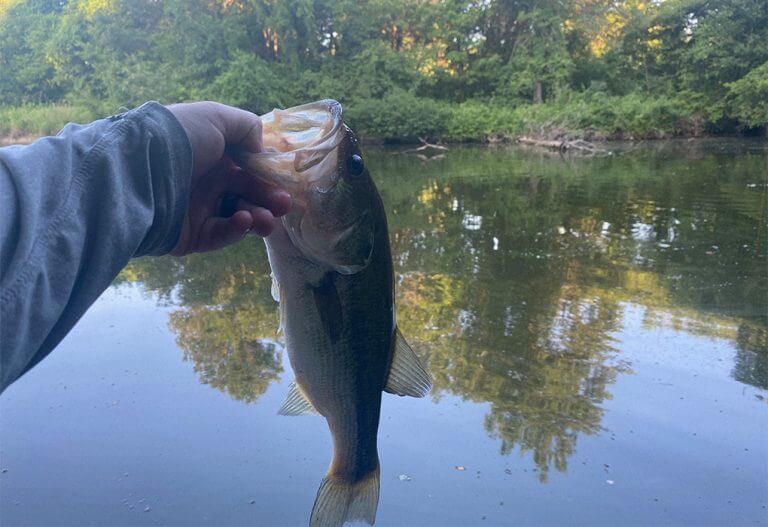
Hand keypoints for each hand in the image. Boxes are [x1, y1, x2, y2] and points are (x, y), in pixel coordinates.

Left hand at [166, 101, 290, 255]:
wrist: (141, 171)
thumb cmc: (180, 138)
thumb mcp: (216, 117)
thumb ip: (246, 127)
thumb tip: (261, 149)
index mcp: (212, 154)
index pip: (247, 168)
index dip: (267, 175)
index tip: (285, 182)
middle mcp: (205, 181)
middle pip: (247, 194)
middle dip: (269, 199)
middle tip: (284, 205)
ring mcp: (198, 210)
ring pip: (239, 217)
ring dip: (258, 216)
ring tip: (268, 219)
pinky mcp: (191, 236)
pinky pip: (221, 234)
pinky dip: (236, 228)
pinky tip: (244, 219)